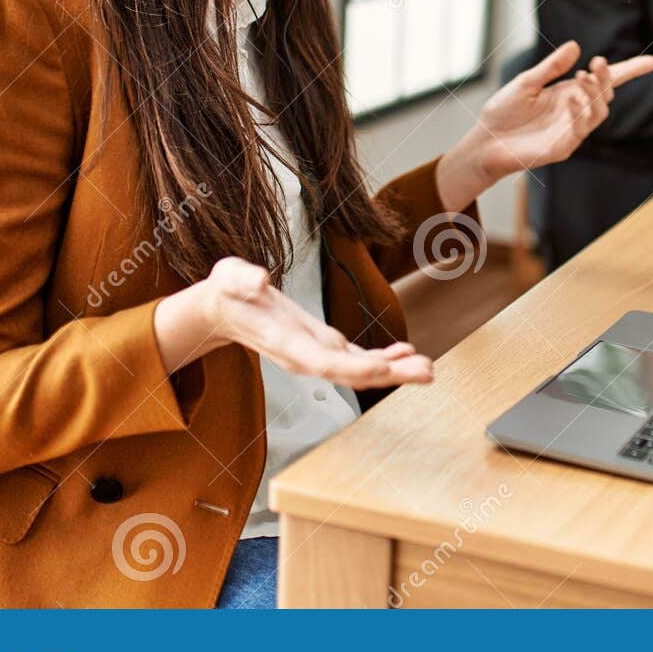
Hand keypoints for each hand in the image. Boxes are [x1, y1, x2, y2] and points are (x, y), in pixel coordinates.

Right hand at [153, 258, 432, 388]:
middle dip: (389, 374)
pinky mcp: (322, 346)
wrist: (224, 309)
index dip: (353, 368)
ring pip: (359, 369)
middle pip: (350, 373)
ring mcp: (315, 354)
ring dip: (395, 370)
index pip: (322, 362)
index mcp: (285, 343)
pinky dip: (383, 358)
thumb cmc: (229, 291)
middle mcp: (304, 356)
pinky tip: (407, 353)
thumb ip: (241, 279)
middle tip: (427, 373)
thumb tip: (257, 279)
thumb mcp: (229, 277)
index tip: (383, 369)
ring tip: (428, 368)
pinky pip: (357, 358)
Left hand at [435, 40, 652, 208]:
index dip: (630, 71)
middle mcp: (576, 110)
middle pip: (607, 93)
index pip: (606, 81)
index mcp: (569, 92)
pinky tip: (571, 98)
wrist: (486, 141)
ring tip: (581, 78)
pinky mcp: (565, 146)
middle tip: (596, 63)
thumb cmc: (504, 112)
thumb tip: (576, 46)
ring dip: (595, 93)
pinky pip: (582, 128)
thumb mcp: (527, 82)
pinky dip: (581, 111)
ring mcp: (573, 129)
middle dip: (607, 77)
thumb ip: (551, 67)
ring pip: (600, 111)